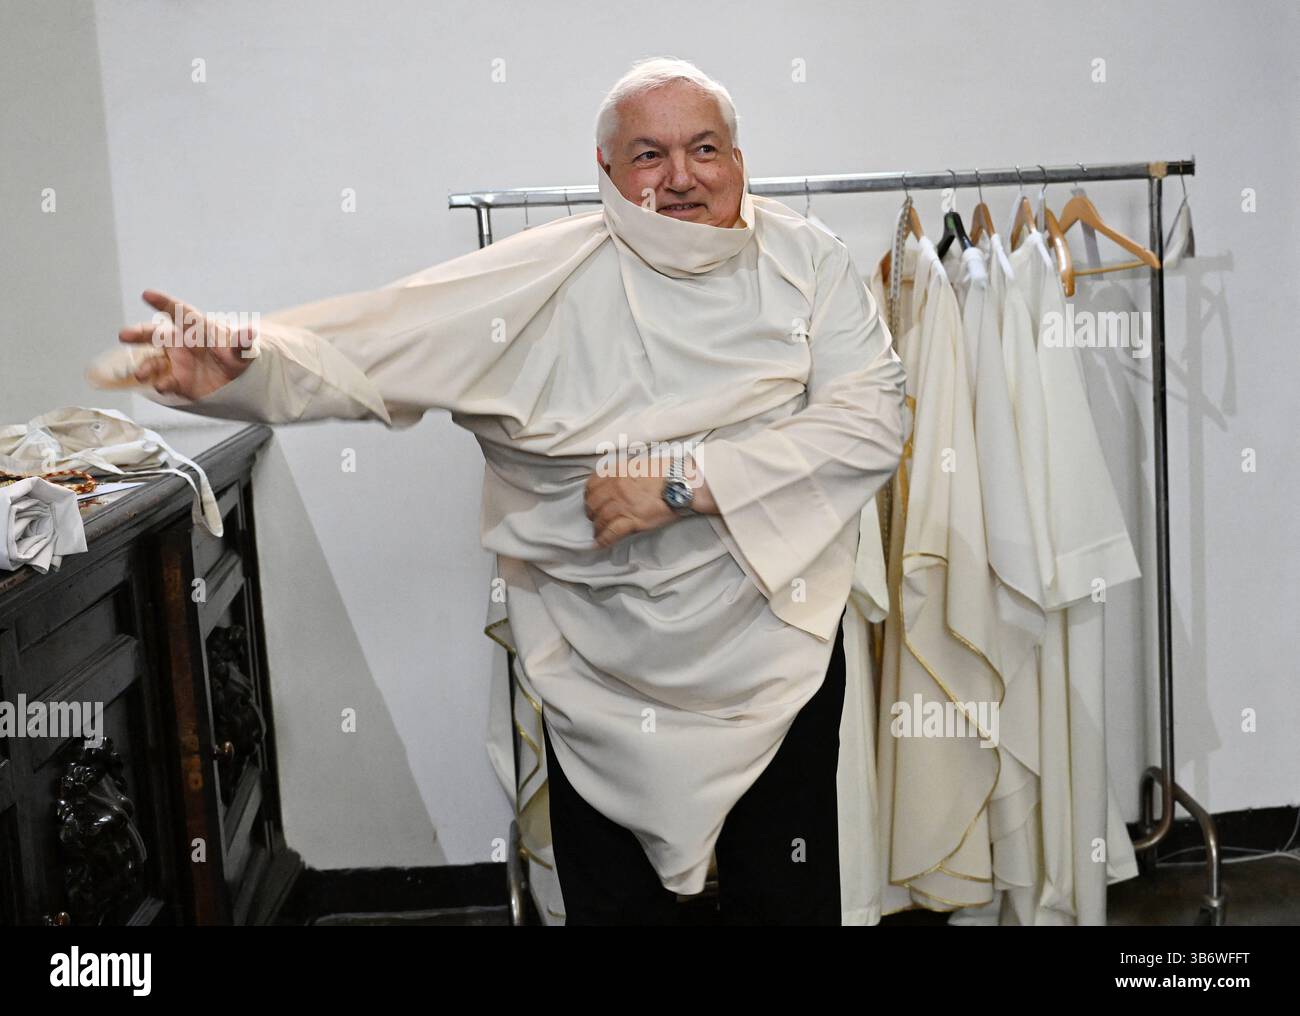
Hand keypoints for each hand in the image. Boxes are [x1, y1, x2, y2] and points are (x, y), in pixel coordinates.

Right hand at [118, 290, 255, 399]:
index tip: (147, 295)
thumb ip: (242, 341)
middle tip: (124, 335)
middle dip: (138, 334)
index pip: (177, 311)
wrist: (236, 375)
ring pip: (153, 361)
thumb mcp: (242, 347)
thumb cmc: (234, 352)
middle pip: (153, 335)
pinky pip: (165, 381)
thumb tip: (250, 333)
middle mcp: (177, 342)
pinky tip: (161, 386)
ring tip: (141, 374)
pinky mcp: (177, 381)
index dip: (162, 302)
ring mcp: (174, 362)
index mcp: (192, 326)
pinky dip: (161, 384)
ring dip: (145, 366)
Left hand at [584, 451, 717, 547]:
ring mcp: (623, 505)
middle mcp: (616, 488)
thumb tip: (623, 476)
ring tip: (598, 532)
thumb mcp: (641, 463)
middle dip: (592, 511)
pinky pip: (612, 532)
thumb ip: (627, 470)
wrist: (680, 482)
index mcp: (618, 472)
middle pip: (593, 503)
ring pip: (601, 518)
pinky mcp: (632, 520)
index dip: (589, 494)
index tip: (591, 499)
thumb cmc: (667, 472)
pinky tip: (600, 543)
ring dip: (597, 527)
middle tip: (594, 517)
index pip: (593, 484)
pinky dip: (603, 539)